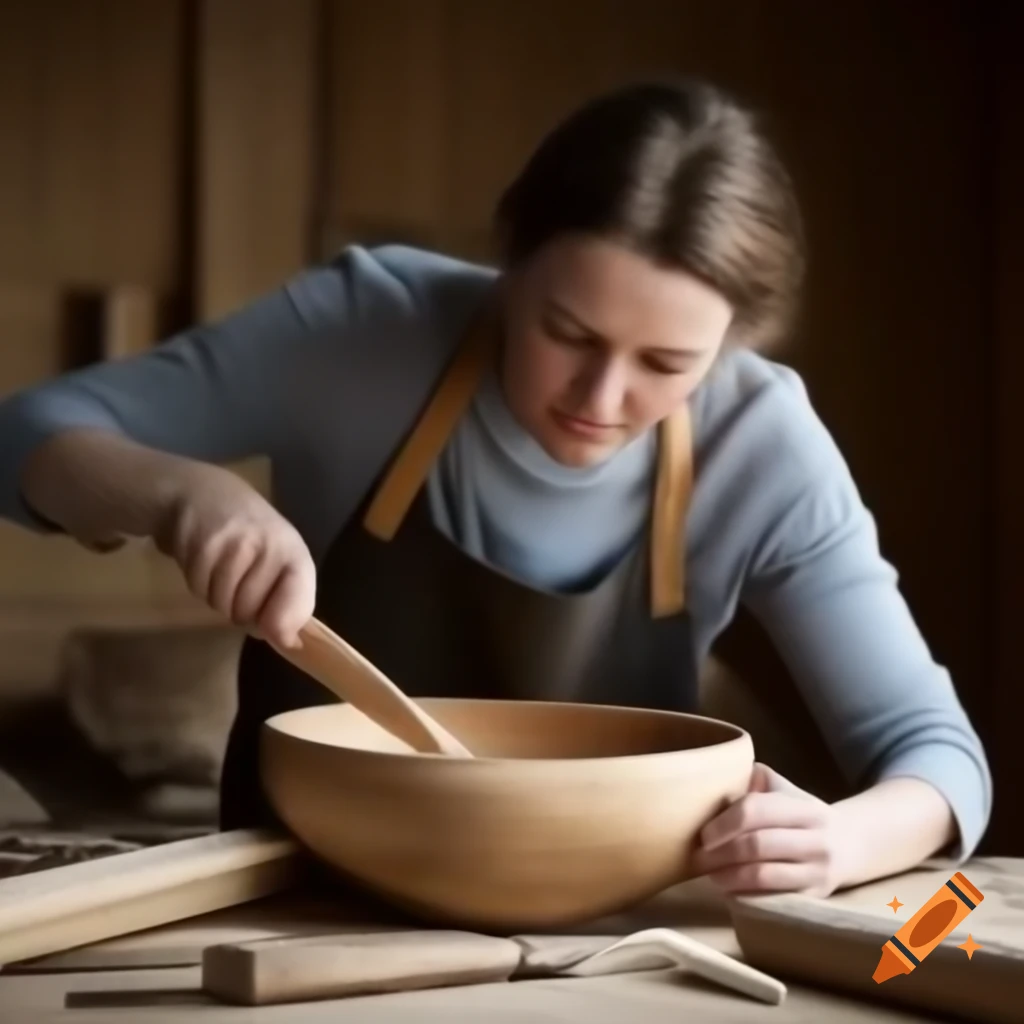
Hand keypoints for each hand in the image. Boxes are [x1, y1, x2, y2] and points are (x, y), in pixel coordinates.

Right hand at [155, 464, 315, 648]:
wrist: (203, 493)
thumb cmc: (248, 535)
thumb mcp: (277, 560)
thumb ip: (288, 600)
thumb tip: (289, 643)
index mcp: (294, 553)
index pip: (298, 600)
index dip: (283, 624)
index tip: (275, 633)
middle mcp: (270, 546)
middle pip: (249, 613)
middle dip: (239, 610)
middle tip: (236, 585)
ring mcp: (236, 545)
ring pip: (220, 604)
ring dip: (215, 597)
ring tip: (219, 570)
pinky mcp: (203, 546)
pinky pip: (198, 589)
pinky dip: (197, 585)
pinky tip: (202, 561)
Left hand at [691, 762, 842, 896]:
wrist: (850, 845)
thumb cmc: (802, 815)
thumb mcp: (785, 790)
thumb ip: (754, 780)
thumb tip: (715, 782)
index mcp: (804, 808)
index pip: (756, 809)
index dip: (724, 823)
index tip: (703, 835)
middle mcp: (815, 839)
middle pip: (756, 845)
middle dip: (720, 853)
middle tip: (698, 858)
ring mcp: (817, 871)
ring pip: (763, 875)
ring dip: (729, 876)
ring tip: (711, 874)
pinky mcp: (814, 898)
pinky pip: (773, 899)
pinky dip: (746, 895)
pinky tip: (730, 890)